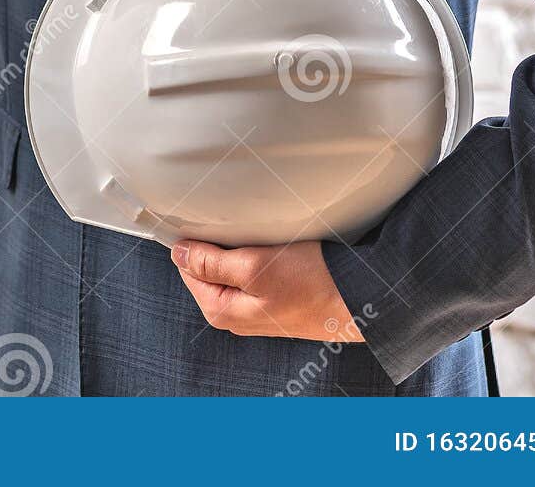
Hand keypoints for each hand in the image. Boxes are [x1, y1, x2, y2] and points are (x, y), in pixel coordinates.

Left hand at [171, 239, 362, 342]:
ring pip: (229, 268)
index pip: (187, 267)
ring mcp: (253, 309)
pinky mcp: (272, 300)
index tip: (207, 219)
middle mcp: (233, 314)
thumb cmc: (311, 285)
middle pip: (207, 268)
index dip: (194, 240)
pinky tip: (271, 247)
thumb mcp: (254, 267)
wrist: (356, 300)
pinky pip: (250, 272)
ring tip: (259, 236)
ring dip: (237, 249)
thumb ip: (212, 262)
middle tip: (240, 227)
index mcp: (221, 310)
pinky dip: (255, 255)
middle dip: (216, 244)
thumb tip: (178, 253)